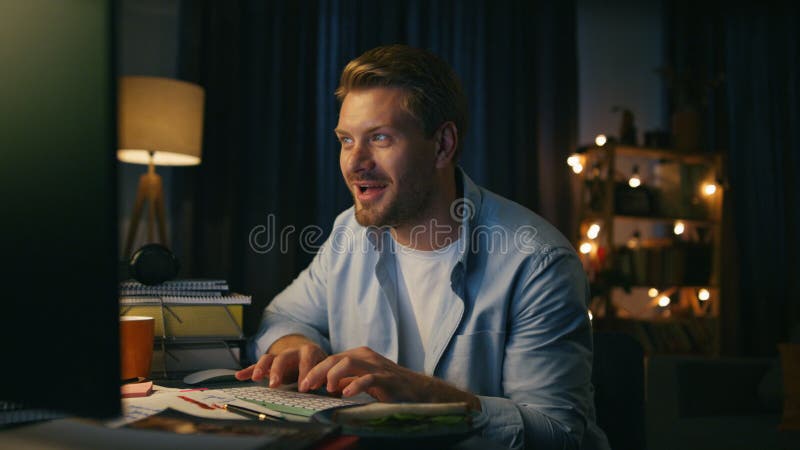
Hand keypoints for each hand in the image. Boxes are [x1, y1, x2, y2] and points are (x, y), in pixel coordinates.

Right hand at [235, 334, 326, 387]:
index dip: (306, 372)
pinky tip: (239, 376)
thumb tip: (340, 390)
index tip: (305, 387)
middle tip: (275, 384)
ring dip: (261, 368)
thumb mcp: (328, 370)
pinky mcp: (270, 364)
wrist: (311, 354)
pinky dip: (248, 370)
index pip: (308, 359)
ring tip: (257, 378)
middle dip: (279, 370)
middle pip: (284, 357)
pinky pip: (257, 365)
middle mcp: (293, 352)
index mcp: (310, 352)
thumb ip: (332, 379)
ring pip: (269, 358)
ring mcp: (280, 356)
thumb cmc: (320, 365)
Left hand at [300, 346, 480, 409]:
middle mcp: (365, 356)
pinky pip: (369, 379)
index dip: (314, 371)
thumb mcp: (361, 381)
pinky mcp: (386, 378)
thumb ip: (344, 380)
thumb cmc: (386, 387)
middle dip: (318, 372)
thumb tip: (319, 386)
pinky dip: (356, 385)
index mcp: (357, 355)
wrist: (417, 391)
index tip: (301, 385)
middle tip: (305, 386)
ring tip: (325, 388)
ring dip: (334, 374)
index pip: (330, 359)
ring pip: (349, 362)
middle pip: (335, 358)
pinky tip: (346, 394)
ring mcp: (376, 366)